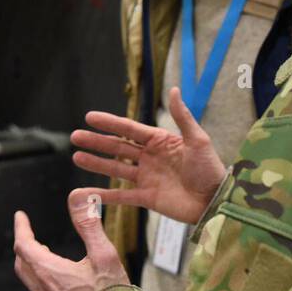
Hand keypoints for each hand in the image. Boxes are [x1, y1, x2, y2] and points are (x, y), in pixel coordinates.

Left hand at [14, 190, 129, 290]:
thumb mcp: (104, 256)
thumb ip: (90, 225)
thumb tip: (80, 198)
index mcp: (49, 272)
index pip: (24, 245)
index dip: (21, 228)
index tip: (21, 216)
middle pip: (23, 264)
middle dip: (24, 246)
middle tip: (31, 235)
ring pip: (31, 281)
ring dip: (33, 265)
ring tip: (45, 256)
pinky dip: (43, 282)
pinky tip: (59, 283)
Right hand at [69, 86, 227, 225]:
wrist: (217, 200)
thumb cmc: (210, 169)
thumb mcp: (198, 140)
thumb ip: (183, 117)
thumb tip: (174, 90)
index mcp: (160, 141)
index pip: (129, 130)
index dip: (109, 123)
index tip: (89, 117)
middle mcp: (150, 158)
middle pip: (117, 147)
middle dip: (96, 142)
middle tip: (74, 136)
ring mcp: (146, 178)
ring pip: (115, 169)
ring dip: (96, 163)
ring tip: (76, 157)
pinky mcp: (147, 198)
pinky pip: (122, 196)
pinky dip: (104, 196)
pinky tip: (88, 193)